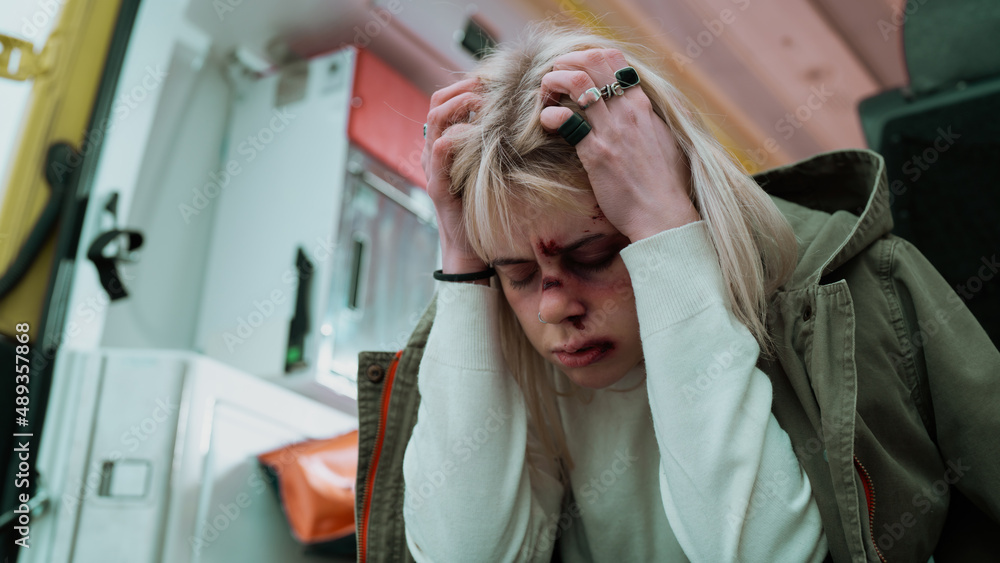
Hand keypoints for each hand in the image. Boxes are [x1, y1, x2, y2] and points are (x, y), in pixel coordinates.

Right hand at [422, 78, 486, 274]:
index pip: (443, 100)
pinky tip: (472, 132)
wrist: (469, 248)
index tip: (489, 80)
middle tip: (487, 86)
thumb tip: (517, 120)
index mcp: (444, 144)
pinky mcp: (437, 187)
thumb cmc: (482, 207)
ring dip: (458, 106)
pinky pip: (438, 156)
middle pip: (436, 104)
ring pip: (435, 123)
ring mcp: (433, 168)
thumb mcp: (489, 169)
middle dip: (462, 89)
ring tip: (482, 103)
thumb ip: (493, 146)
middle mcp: (434, 152)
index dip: (464, 85)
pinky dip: (453, 139)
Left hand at [538, 49, 700, 240]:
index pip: (614, 59)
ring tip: (545, 92)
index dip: (587, 57)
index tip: (574, 69)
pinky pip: (567, 120)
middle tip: (553, 77)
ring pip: (577, 83)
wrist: (662, 214)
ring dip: (554, 81)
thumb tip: (640, 110)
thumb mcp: (664, 140)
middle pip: (592, 62)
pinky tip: (547, 122)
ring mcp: (611, 131)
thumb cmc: (664, 183)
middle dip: (565, 63)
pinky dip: (550, 115)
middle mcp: (628, 111)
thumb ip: (649, 120)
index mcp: (643, 105)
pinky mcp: (595, 153)